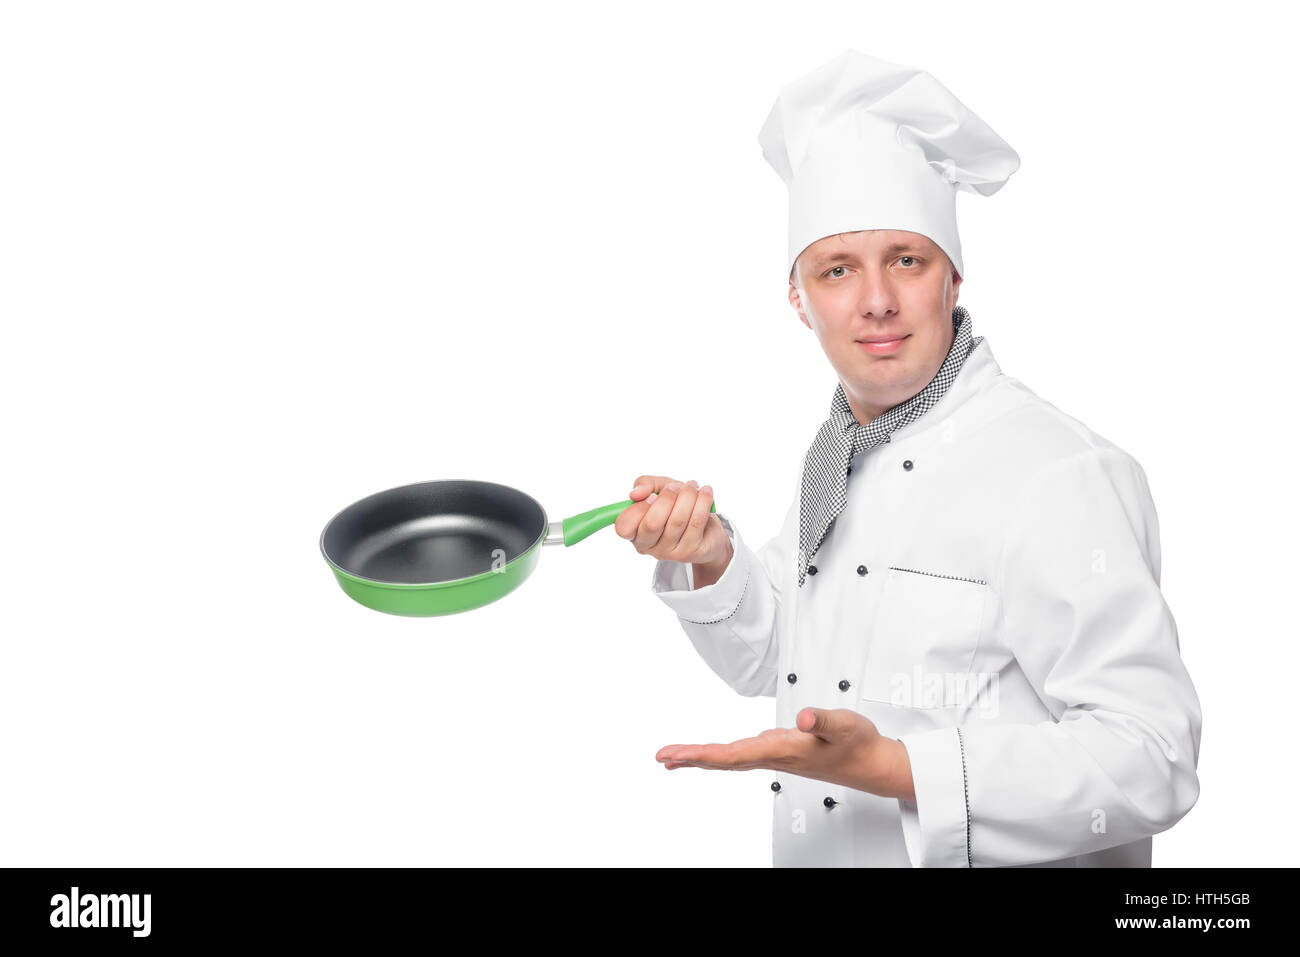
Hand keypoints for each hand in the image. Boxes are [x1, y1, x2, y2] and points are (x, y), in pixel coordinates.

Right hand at [615, 474, 731, 568]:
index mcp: (635, 533)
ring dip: (687, 495)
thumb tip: (636, 493)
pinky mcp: (693, 552)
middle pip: (652, 523)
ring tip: (692, 487)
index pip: (623, 527)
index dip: (638, 508)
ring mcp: (671, 553)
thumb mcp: (659, 489)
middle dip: (667, 497)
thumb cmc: (678, 506)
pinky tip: (705, 493)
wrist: (708, 529)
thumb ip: (645, 484)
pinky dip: (702, 501)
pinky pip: (696, 522)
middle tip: (675, 487)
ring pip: (678, 520)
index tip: (652, 495)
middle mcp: (650, 547)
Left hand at [655, 707, 915, 801]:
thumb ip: (823, 720)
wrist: (872, 764)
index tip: (678, 755)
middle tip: (662, 757)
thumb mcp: (844, 725)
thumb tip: (802, 717)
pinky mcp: (779, 752)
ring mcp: (775, 755)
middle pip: (724, 759)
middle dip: (691, 758)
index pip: (735, 754)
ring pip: (729, 758)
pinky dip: (719, 754)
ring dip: (700, 757)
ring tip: (673, 757)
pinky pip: (740, 755)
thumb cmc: (858, 745)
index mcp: (783, 751)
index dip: (704, 754)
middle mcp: (774, 756)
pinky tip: (711, 754)